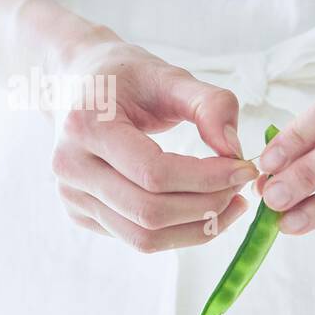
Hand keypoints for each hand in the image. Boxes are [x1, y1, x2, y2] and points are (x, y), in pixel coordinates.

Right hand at [47, 30, 257, 251]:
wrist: (79, 85)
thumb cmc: (127, 78)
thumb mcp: (170, 75)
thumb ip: (209, 104)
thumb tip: (234, 150)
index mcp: (85, 125)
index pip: (153, 172)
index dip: (206, 178)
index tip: (244, 168)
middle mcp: (70, 167)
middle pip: (149, 212)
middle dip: (206, 206)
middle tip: (241, 187)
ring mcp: (71, 196)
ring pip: (143, 237)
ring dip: (197, 228)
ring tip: (230, 204)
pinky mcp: (80, 214)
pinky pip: (137, 239)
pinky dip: (179, 232)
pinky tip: (202, 208)